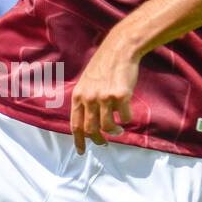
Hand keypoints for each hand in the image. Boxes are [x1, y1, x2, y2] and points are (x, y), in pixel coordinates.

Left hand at [70, 32, 138, 153]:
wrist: (119, 49)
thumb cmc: (105, 66)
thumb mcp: (87, 82)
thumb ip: (86, 100)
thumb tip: (90, 122)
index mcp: (78, 96)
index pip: (75, 125)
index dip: (78, 141)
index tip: (81, 151)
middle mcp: (89, 98)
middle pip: (91, 129)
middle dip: (98, 140)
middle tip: (104, 142)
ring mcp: (104, 98)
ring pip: (108, 127)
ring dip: (114, 132)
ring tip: (118, 131)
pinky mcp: (120, 96)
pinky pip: (124, 117)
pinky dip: (126, 119)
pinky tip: (127, 113)